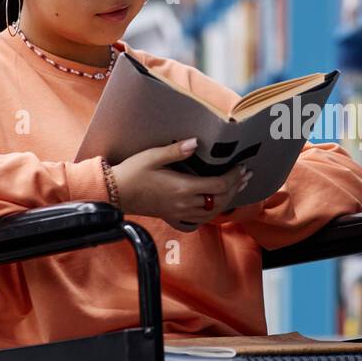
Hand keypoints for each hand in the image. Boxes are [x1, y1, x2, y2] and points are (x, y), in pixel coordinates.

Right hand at [111, 137, 252, 231]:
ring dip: (228, 200)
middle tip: (247, 174)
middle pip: (220, 200)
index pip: (218, 185)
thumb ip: (177, 150)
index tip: (242, 166)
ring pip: (213, 212)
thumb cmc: (132, 172)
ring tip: (237, 187)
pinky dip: (213, 211)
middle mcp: (184, 204)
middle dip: (236, 187)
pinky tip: (217, 204)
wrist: (114, 194)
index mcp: (182, 188)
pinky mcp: (173, 217)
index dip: (234, 176)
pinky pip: (200, 219)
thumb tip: (196, 142)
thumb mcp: (152, 156)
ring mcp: (179, 213)